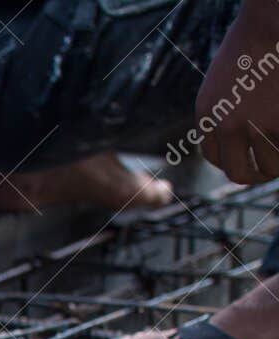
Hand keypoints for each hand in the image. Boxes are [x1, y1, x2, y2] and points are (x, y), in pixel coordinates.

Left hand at [197, 6, 278, 183]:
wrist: (270, 22)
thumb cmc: (252, 42)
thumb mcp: (224, 79)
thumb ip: (225, 108)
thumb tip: (238, 136)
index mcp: (207, 115)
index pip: (215, 157)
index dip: (233, 161)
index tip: (247, 158)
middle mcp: (226, 126)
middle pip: (238, 173)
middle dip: (254, 176)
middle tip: (267, 172)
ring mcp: (256, 125)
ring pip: (270, 166)